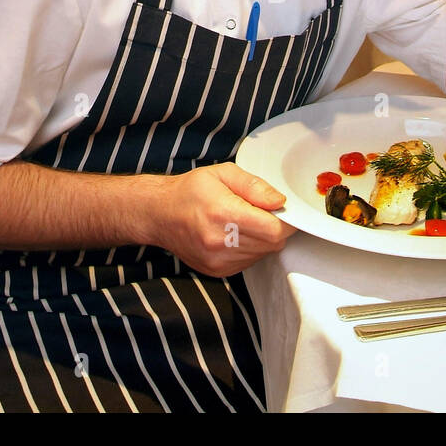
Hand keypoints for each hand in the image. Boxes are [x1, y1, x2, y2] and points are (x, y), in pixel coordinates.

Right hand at [152, 163, 295, 277]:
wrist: (159, 213)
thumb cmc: (189, 190)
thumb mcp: (223, 174)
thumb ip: (255, 186)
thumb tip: (280, 201)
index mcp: (224, 214)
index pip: (274, 229)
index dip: (286, 219)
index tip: (281, 210)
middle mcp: (221, 242)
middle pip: (272, 243)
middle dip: (275, 227)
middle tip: (261, 212)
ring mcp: (219, 261)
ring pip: (263, 254)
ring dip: (262, 239)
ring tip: (243, 221)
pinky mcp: (218, 271)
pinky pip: (250, 262)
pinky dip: (250, 248)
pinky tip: (235, 234)